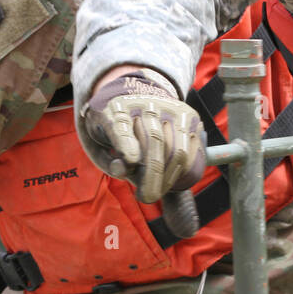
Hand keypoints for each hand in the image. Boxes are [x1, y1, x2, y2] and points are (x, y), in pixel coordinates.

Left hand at [82, 71, 205, 203]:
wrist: (135, 96)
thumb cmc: (115, 129)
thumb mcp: (101, 142)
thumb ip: (107, 160)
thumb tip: (121, 171)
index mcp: (114, 107)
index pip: (121, 124)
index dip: (126, 142)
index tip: (131, 160)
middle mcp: (143, 103)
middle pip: (153, 141)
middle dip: (152, 175)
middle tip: (147, 197)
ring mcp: (169, 107)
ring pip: (176, 149)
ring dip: (169, 177)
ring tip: (158, 191)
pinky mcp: (187, 115)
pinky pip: (192, 149)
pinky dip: (187, 171)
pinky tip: (175, 182)